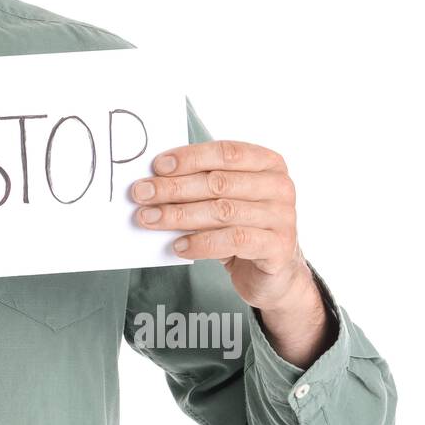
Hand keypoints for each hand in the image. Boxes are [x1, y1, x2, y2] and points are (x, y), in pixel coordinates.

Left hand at [130, 139, 310, 313]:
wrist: (273, 273)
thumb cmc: (243, 226)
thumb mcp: (227, 198)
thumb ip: (203, 184)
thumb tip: (155, 179)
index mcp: (268, 163)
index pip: (226, 152)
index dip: (190, 157)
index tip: (158, 166)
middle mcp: (280, 186)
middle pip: (219, 182)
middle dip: (174, 188)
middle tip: (141, 193)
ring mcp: (282, 217)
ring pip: (222, 211)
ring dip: (178, 215)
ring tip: (150, 218)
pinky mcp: (278, 247)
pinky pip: (233, 241)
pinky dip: (201, 243)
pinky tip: (178, 246)